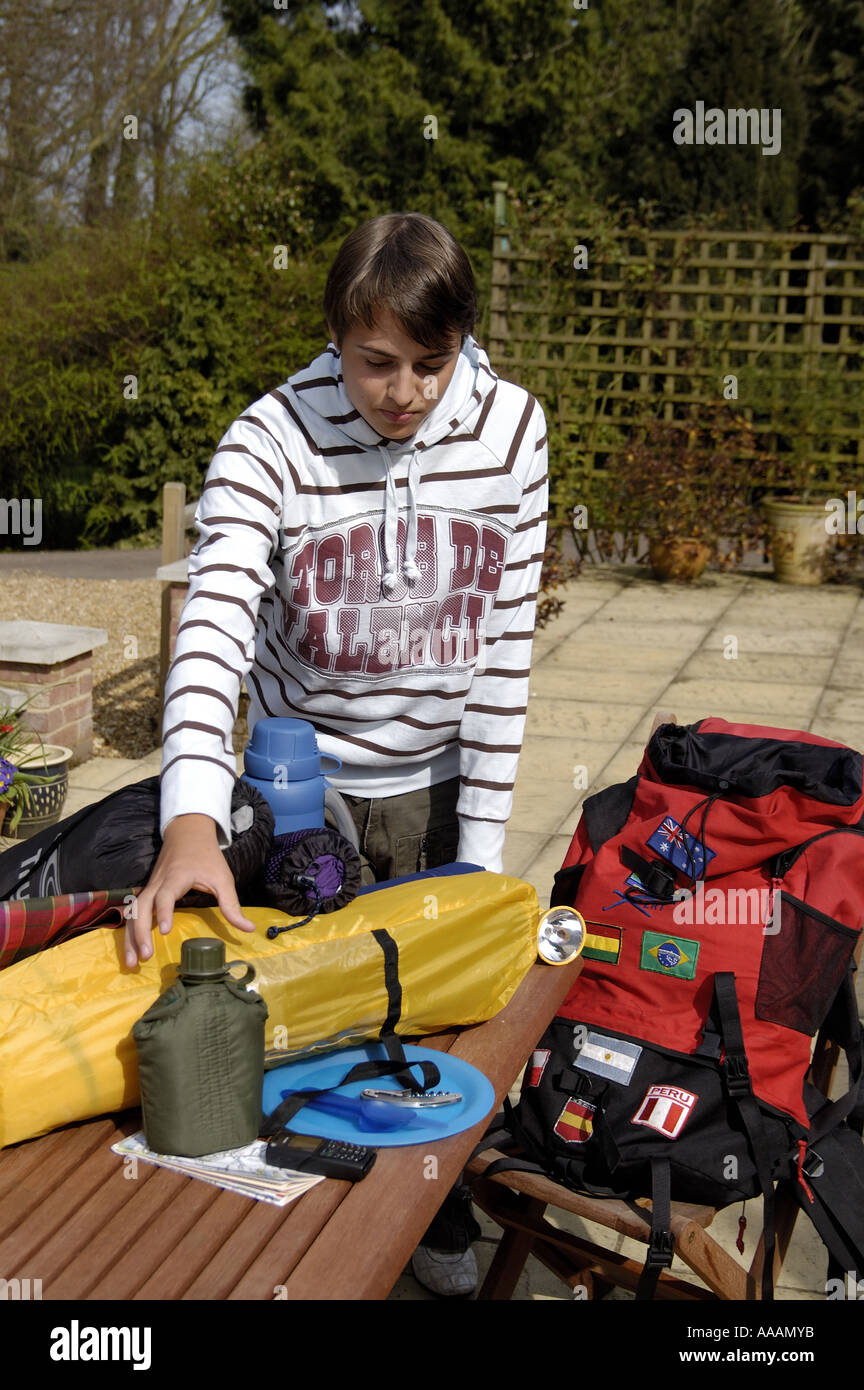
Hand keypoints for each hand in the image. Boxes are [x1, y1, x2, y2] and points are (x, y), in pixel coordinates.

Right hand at [124, 813, 256, 967]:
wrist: (187, 833)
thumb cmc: (206, 857)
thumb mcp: (223, 878)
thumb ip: (232, 905)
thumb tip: (248, 928)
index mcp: (177, 876)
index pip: (165, 895)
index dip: (164, 912)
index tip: (166, 931)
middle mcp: (158, 883)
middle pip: (141, 907)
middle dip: (140, 933)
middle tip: (146, 956)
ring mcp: (150, 887)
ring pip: (133, 912)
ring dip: (130, 937)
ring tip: (131, 962)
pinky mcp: (147, 893)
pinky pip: (133, 912)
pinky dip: (130, 931)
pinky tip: (130, 949)